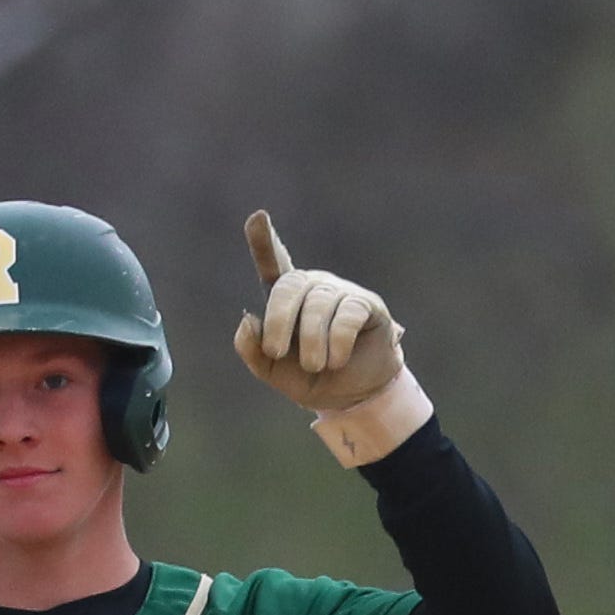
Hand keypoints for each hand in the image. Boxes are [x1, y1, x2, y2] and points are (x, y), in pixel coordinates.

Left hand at [233, 213, 405, 414]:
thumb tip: (248, 318)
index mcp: (285, 298)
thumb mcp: (273, 371)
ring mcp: (340, 292)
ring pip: (318, 304)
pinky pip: (348, 314)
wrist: (352, 395)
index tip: (257, 218)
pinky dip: (338, 341)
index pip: (272, 264)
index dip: (263, 242)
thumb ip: (252, 349)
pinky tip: (337, 359)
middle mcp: (312, 287)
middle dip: (278, 320)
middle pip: (289, 285)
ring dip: (313, 342)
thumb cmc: (310, 378)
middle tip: (276, 353)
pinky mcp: (367, 305)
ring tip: (316, 366)